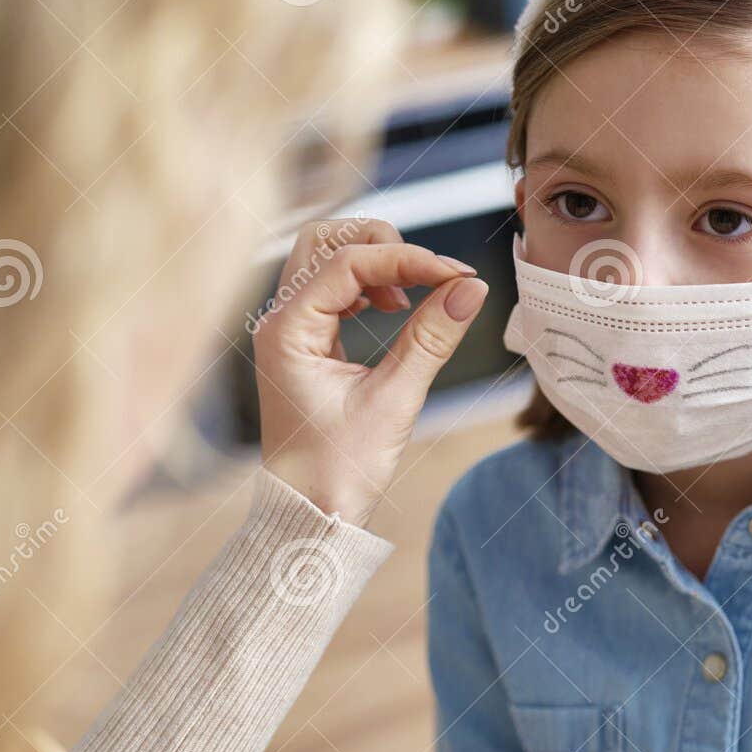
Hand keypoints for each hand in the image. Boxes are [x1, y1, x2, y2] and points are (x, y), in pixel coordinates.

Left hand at [254, 217, 488, 526]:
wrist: (309, 512)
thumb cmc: (339, 470)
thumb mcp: (394, 401)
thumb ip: (432, 339)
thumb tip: (470, 289)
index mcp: (288, 331)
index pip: (349, 261)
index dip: (409, 259)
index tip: (457, 275)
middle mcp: (280, 320)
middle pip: (326, 238)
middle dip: (381, 245)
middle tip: (424, 280)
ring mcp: (290, 328)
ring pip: (326, 257)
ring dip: (374, 263)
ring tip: (408, 300)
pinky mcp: (305, 340)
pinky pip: (332, 287)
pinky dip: (367, 285)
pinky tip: (393, 310)